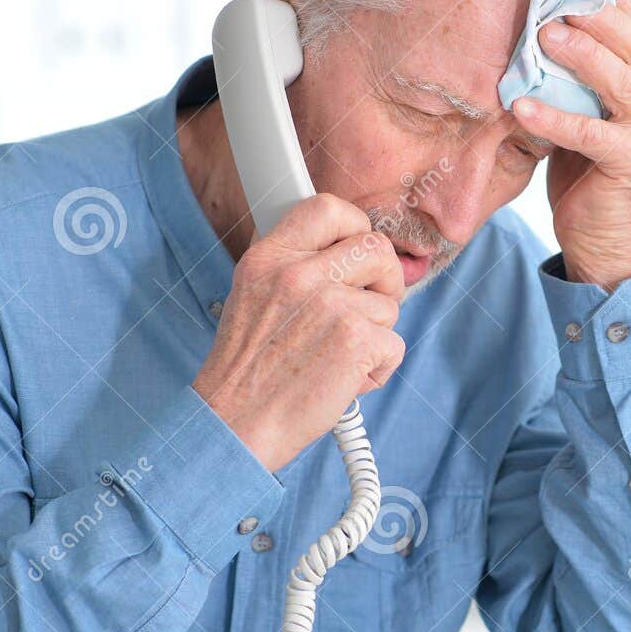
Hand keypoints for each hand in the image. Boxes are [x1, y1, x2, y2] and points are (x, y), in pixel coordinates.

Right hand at [192, 194, 405, 470]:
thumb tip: (345, 251)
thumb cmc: (248, 370)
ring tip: (337, 357)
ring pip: (389, 304)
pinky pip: (394, 344)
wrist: (236, 423)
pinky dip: (377, 370)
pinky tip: (344, 381)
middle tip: (369, 307)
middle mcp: (298, 274)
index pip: (327, 208)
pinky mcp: (355, 341)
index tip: (357, 249)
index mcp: (270, 257)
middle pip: (376, 248)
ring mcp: (329, 305)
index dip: (355, 226)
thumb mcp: (252, 296)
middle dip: (385, 280)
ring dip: (375, 335)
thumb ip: (293, 268)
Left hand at [512, 0, 630, 288]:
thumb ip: (575, 77)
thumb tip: (540, 27)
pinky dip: (555, 118)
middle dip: (596, 18)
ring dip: (583, 55)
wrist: (598, 238)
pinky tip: (522, 104)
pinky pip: (591, 133)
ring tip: (544, 36)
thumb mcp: (581, 112)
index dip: (611, 2)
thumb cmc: (583, 171)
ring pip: (621, 82)